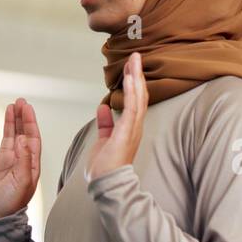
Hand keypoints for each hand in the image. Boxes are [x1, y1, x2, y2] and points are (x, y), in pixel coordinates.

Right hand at [0, 98, 40, 218]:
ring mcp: (3, 162)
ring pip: (7, 137)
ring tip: (10, 107)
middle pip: (21, 133)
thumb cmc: (12, 203)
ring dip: (9, 122)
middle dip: (21, 118)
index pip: (32, 138)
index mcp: (30, 164)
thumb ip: (24, 160)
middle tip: (20, 101)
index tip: (27, 108)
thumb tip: (23, 139)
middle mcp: (18, 160)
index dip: (30, 122)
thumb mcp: (23, 182)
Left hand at [86, 52, 146, 183]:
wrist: (107, 184)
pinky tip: (130, 78)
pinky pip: (131, 108)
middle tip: (136, 56)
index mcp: (130, 128)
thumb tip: (102, 108)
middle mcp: (135, 126)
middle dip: (137, 75)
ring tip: (135, 60)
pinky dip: (131, 92)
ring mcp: (132, 129)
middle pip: (139, 95)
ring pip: (137, 98)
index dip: (134, 83)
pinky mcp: (126, 132)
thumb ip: (105, 123)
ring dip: (136, 78)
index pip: (134, 100)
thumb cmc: (105, 167)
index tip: (131, 66)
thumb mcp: (104, 139)